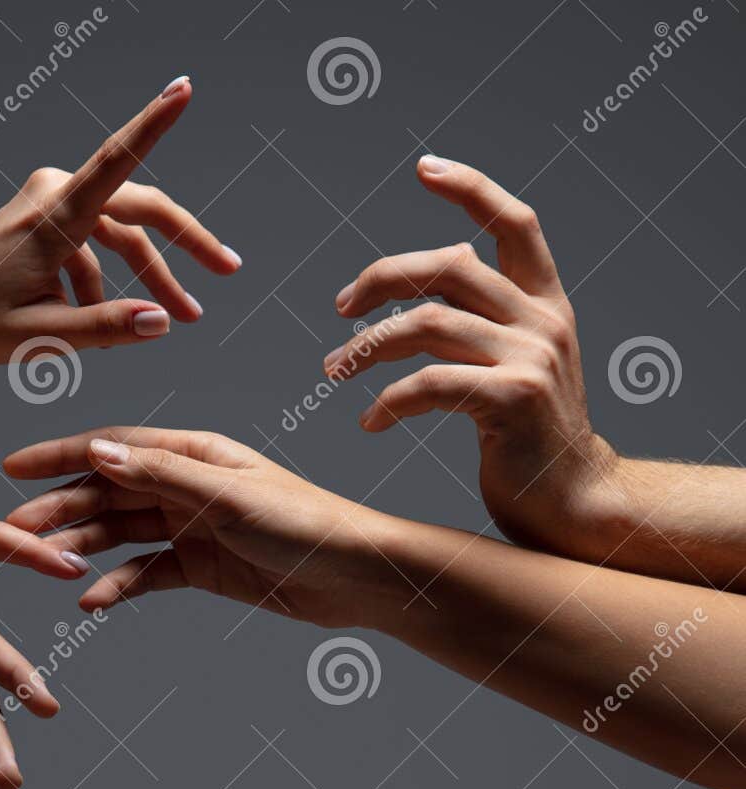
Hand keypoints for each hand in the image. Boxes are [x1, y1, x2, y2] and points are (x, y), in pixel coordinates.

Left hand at [0, 77, 239, 366]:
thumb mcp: (45, 336)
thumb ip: (107, 327)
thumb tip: (162, 322)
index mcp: (53, 219)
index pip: (115, 163)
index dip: (153, 124)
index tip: (183, 88)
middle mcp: (53, 196)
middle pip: (138, 210)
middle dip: (185, 245)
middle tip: (228, 270)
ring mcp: (48, 202)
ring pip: (120, 234)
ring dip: (148, 277)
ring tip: (176, 319)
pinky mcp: (44, 217)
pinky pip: (94, 245)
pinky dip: (106, 282)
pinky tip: (104, 320)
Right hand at [4, 427, 381, 627]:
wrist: (356, 576)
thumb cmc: (304, 522)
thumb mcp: (228, 496)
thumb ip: (162, 477)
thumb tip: (99, 454)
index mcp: (194, 453)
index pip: (114, 448)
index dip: (62, 456)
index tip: (14, 467)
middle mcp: (188, 485)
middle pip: (109, 493)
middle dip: (61, 508)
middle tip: (14, 529)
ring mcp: (192, 527)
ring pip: (122, 534)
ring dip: (83, 547)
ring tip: (45, 564)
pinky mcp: (202, 568)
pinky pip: (147, 574)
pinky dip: (119, 586)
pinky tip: (92, 601)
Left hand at [326, 156, 617, 554]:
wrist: (575, 500)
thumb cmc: (533, 439)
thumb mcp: (520, 363)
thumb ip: (491, 317)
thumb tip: (451, 268)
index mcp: (545, 303)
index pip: (513, 223)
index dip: (470, 187)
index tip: (424, 167)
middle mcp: (542, 321)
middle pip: (448, 267)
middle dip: (382, 279)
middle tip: (339, 308)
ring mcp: (530, 358)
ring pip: (428, 323)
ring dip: (368, 346)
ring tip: (334, 370)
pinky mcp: (512, 400)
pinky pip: (429, 385)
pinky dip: (387, 401)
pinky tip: (369, 422)